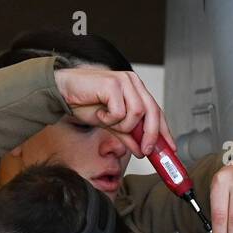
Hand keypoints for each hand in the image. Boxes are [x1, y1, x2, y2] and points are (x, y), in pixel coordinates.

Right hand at [53, 67, 174, 157]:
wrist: (63, 92)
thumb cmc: (85, 103)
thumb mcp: (111, 125)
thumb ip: (128, 135)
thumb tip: (142, 150)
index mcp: (135, 90)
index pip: (156, 111)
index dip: (164, 131)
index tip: (170, 149)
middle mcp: (132, 83)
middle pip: (153, 111)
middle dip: (150, 135)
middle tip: (145, 151)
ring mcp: (124, 81)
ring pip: (137, 113)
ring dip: (123, 125)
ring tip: (108, 121)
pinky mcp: (113, 83)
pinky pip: (120, 111)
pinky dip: (110, 119)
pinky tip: (100, 113)